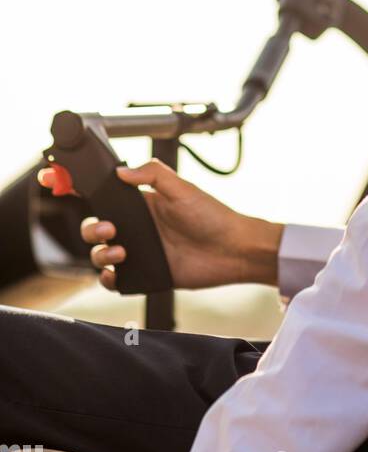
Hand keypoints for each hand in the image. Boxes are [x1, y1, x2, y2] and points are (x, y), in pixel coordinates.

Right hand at [37, 161, 282, 292]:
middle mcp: (136, 226)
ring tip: (120, 251)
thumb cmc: (212, 216)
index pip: (102, 193)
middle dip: (89, 230)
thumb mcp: (183, 188)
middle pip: (93, 227)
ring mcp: (139, 251)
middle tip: (108, 230)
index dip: (74, 187)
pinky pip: (114, 280)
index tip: (51, 180)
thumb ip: (153, 174)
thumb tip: (121, 171)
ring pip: (99, 254)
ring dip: (99, 253)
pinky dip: (108, 278)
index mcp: (141, 202)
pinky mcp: (145, 273)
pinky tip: (117, 272)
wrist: (232, 249)